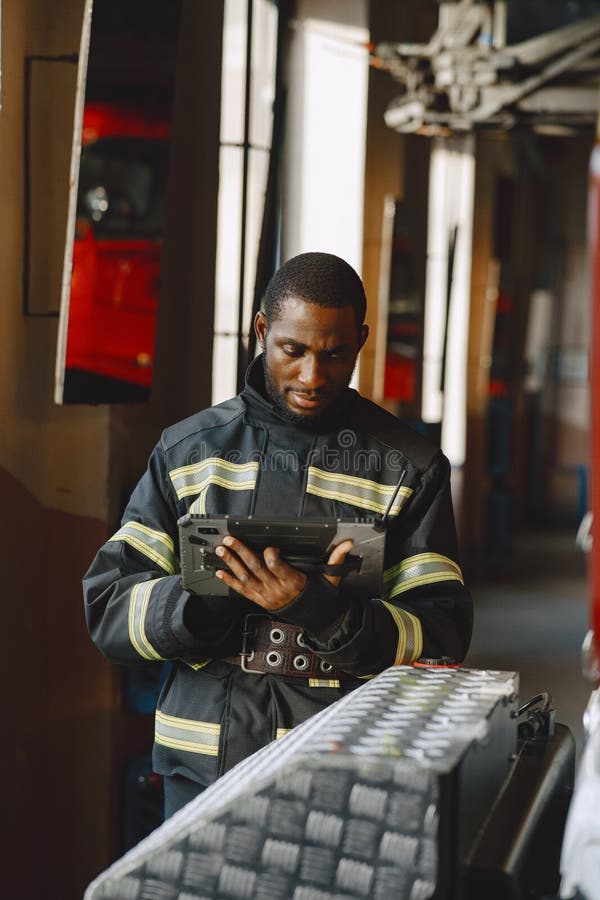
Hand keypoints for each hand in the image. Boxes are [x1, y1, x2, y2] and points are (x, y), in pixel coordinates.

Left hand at [214, 536, 353, 610]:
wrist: (315, 620)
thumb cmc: (320, 597)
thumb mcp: (330, 579)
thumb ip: (336, 560)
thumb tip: (347, 545)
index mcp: (293, 581)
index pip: (278, 566)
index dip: (272, 556)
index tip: (270, 547)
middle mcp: (276, 588)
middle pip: (256, 568)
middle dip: (241, 552)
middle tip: (230, 540)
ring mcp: (265, 595)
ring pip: (245, 577)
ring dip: (232, 563)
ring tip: (222, 550)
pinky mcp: (259, 600)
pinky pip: (242, 591)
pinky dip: (230, 581)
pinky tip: (220, 572)